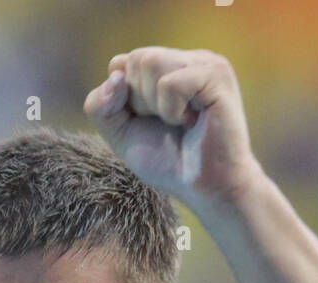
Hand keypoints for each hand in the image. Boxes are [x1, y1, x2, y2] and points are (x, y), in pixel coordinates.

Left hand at [84, 47, 261, 209]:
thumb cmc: (167, 161)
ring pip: (150, 62)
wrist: (204, 188)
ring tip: (179, 122)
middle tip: (167, 124)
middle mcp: (187, 59)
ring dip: (154, 104)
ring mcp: (205, 63)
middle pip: (136, 59)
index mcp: (168, 67)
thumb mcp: (120, 134)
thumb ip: (101, 106)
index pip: (122, 63)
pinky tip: (192, 122)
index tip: (148, 122)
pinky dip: (171, 111)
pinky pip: (169, 83)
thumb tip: (115, 75)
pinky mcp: (216, 75)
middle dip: (139, 101)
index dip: (123, 99)